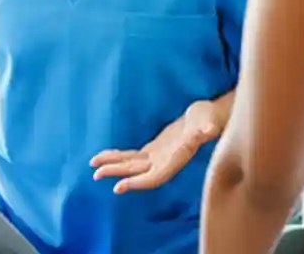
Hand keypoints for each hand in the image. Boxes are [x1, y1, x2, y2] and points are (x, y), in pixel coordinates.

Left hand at [90, 99, 224, 193]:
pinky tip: (106, 156)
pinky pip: (134, 156)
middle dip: (117, 173)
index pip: (154, 177)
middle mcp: (166, 162)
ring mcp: (159, 157)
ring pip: (133, 165)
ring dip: (114, 165)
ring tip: (93, 165)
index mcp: (176, 159)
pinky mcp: (155, 149)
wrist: (209, 117)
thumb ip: (207, 127)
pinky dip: (120, 156)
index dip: (137, 182)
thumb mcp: (209, 121)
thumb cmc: (210, 118)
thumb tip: (208, 128)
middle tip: (96, 174)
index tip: (119, 186)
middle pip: (138, 172)